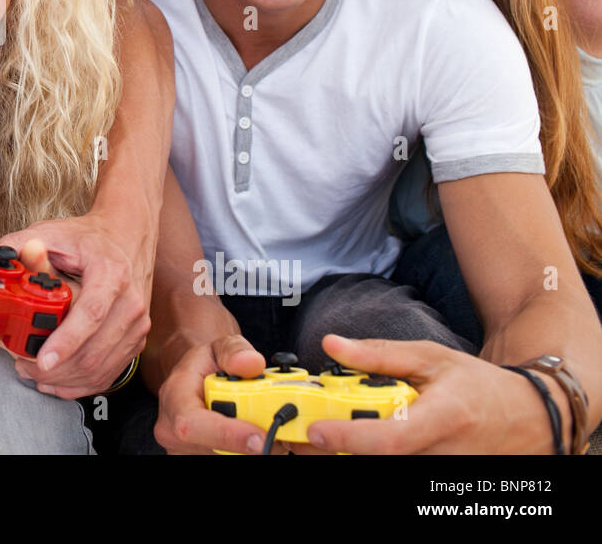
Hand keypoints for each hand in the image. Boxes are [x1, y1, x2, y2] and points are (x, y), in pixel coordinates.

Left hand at [0, 213, 151, 397]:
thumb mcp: (53, 234)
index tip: (43, 359)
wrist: (127, 239)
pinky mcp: (136, 340)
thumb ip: (18, 244)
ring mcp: (137, 324)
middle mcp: (130, 302)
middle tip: (23, 365)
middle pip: (93, 350)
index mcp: (111, 274)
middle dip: (56, 368)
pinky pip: (108, 373)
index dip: (66, 341)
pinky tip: (56, 380)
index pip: (90, 313)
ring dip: (64, 378)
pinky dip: (80, 383)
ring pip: (99, 368)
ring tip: (33, 371)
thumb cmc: (89, 240)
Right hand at [154, 335, 281, 453]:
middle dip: (252, 443)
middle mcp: (173, 431)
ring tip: (266, 424)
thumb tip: (252, 364)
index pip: (192, 424)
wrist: (195, 381)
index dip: (227, 435)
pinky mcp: (201, 458)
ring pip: (228, 457)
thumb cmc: (205, 366)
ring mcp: (186, 451)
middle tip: (282, 429)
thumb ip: (235, 351)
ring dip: (254, 447)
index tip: (260, 437)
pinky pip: (232, 457)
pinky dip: (250, 450)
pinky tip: (255, 434)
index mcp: (174, 398)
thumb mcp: (219, 347)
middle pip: (216, 449)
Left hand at [303, 335, 564, 453]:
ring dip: (346, 451)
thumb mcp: (431, 357)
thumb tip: (332, 345)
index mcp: (444, 418)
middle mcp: (442, 453)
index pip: (391, 440)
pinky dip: (366, 454)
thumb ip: (379, 355)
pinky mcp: (434, 477)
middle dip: (333, 448)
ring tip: (320, 432)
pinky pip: (393, 466)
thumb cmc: (479, 387)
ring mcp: (439, 470)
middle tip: (297, 431)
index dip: (349, 438)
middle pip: (378, 459)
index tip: (316, 429)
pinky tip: (351, 439)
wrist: (527, 419)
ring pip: (383, 465)